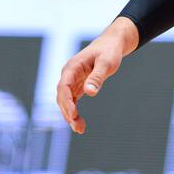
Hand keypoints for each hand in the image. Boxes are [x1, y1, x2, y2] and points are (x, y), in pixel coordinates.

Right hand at [55, 17, 138, 133]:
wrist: (111, 44)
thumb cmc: (109, 51)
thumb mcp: (106, 63)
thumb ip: (97, 77)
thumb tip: (90, 92)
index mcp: (72, 67)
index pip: (63, 86)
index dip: (66, 101)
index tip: (73, 114)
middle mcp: (68, 74)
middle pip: (62, 96)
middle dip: (67, 112)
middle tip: (77, 127)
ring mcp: (72, 81)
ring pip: (65, 101)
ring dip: (70, 115)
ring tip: (80, 129)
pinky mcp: (77, 86)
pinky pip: (72, 101)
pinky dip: (74, 112)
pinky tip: (79, 123)